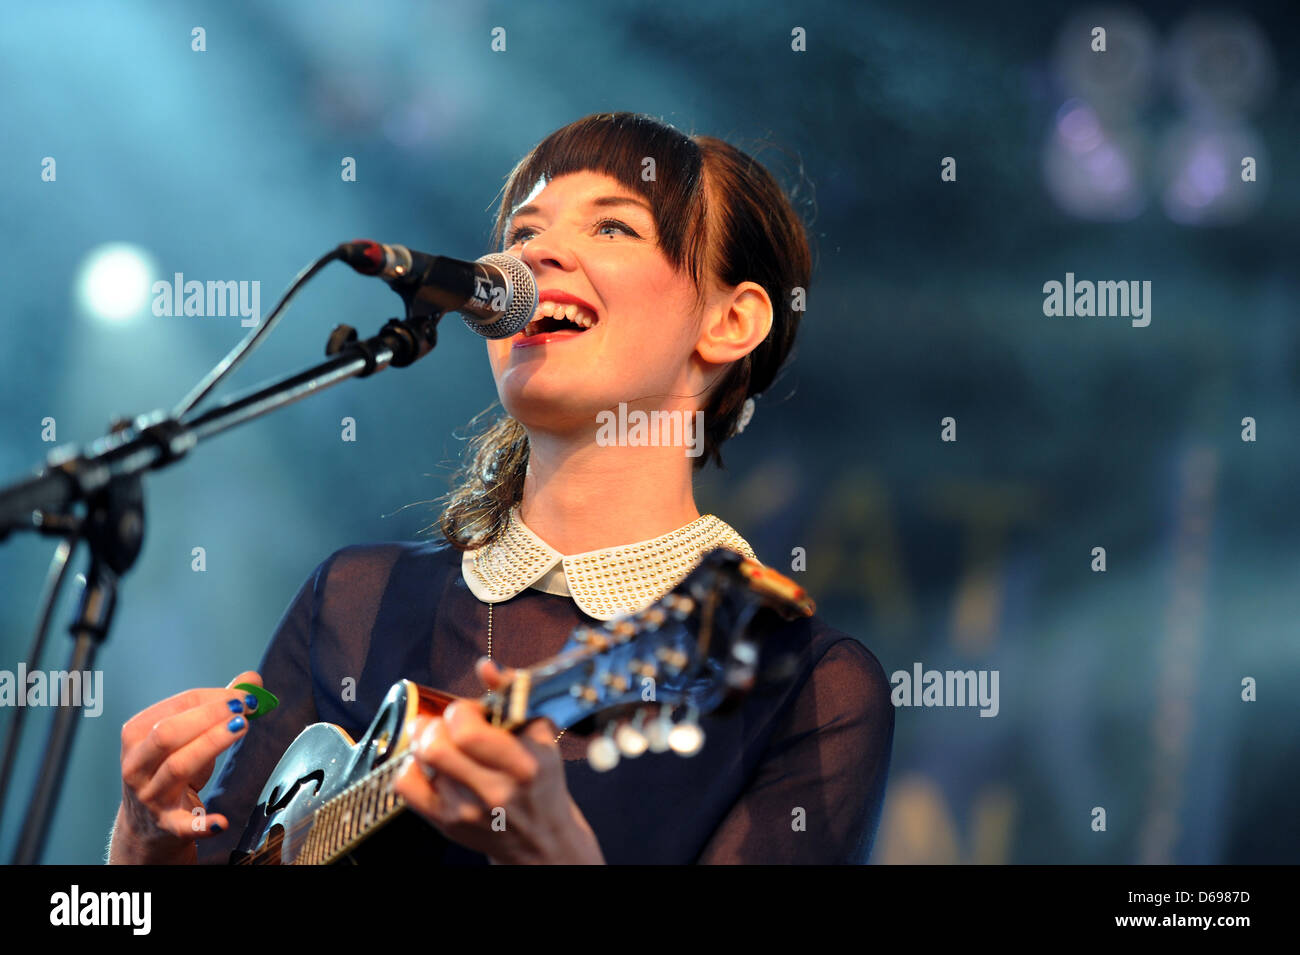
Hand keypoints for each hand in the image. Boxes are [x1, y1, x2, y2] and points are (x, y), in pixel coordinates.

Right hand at [110, 671, 262, 863]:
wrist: (147, 827)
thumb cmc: (170, 771)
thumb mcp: (186, 738)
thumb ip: (217, 708)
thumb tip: (252, 679)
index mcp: (137, 735)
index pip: (176, 706)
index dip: (213, 698)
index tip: (245, 695)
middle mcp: (137, 765)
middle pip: (168, 734)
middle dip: (208, 716)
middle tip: (244, 709)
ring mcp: (150, 796)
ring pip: (177, 767)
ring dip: (212, 744)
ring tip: (242, 727)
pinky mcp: (166, 826)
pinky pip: (183, 825)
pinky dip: (202, 824)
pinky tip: (222, 820)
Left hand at [392, 657, 604, 863]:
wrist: (539, 839)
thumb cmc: (540, 781)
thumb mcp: (541, 735)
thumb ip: (514, 695)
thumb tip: (485, 667)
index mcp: (522, 766)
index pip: (467, 732)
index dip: (460, 710)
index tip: (470, 711)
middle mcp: (493, 792)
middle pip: (435, 748)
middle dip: (435, 724)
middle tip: (447, 723)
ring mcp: (466, 811)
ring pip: (419, 762)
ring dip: (424, 740)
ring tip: (438, 738)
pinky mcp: (445, 823)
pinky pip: (406, 785)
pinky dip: (410, 765)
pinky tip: (429, 763)